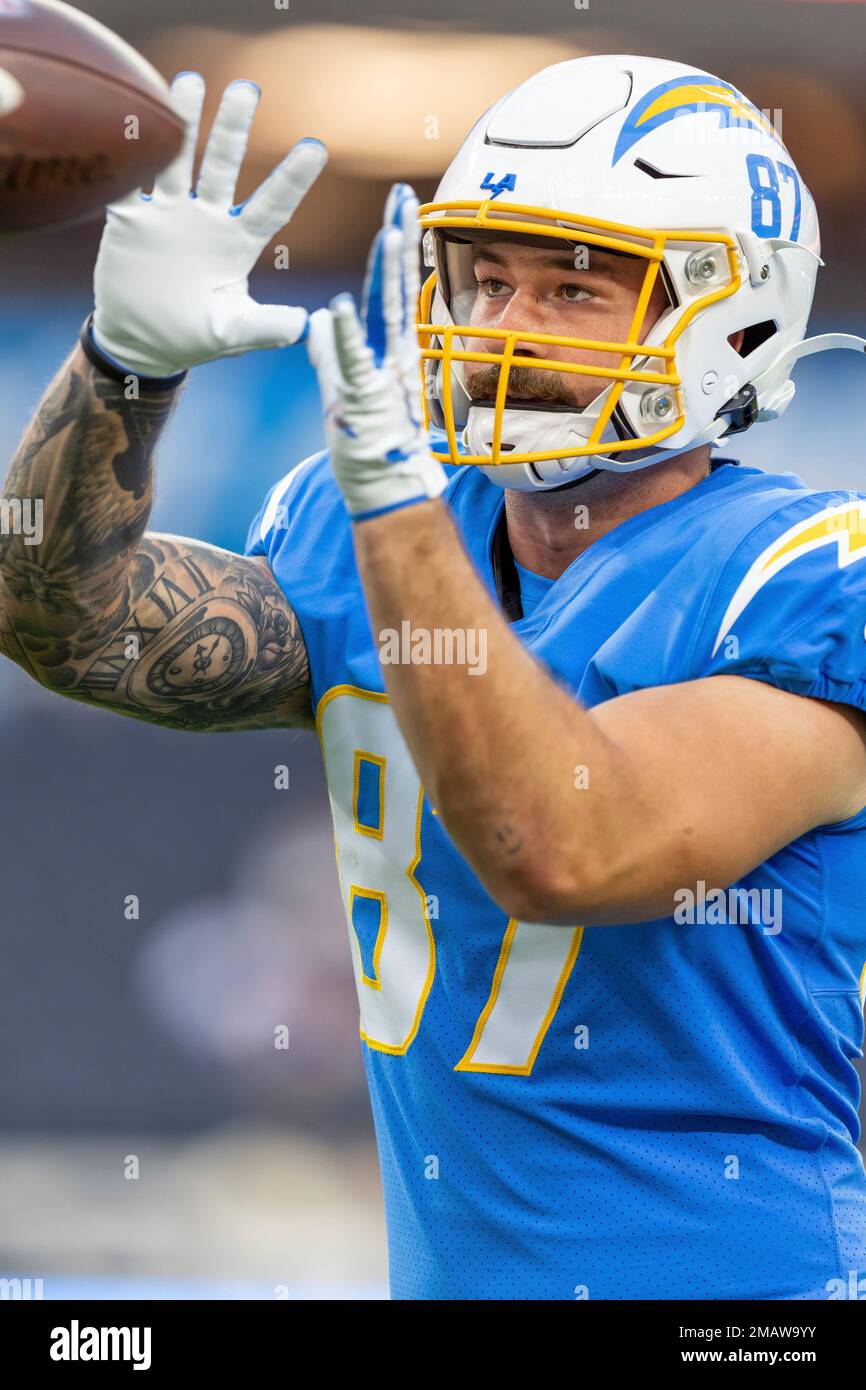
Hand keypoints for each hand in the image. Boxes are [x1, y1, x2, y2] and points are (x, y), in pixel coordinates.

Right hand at [92, 72, 326, 377]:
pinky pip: (129, 179)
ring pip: (178, 160)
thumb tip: (306, 326)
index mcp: (238, 243)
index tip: (316, 148)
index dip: (292, 178)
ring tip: (190, 82)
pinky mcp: (131, 218)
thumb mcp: (232, 332)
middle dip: (234, 128)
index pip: (271, 205)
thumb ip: (266, 327)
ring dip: (184, 123)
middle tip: (248, 88)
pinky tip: (131, 115)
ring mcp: (168, 213)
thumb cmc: (193, 336)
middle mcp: (207, 218)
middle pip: (224, 164)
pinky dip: (129, 152)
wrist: (140, 341)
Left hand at [306, 187, 446, 518]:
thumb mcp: (340, 388)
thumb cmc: (365, 444)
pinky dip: (347, 335)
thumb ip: (331, 351)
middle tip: (406, 195)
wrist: (381, 487)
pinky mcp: (365, 397)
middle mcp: (392, 354)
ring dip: (387, 272)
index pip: (388, 288)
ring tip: (390, 230)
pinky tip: (341, 304)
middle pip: (395, 286)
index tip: (397, 209)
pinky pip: (354, 360)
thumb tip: (321, 317)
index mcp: (386, 348)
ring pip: (386, 313)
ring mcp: (382, 373)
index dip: (391, 247)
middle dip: (399, 239)